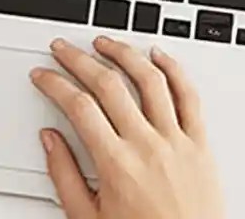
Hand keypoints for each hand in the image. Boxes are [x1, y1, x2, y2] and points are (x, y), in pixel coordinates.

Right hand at [31, 37, 223, 218]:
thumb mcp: (88, 218)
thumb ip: (65, 175)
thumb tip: (50, 140)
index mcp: (116, 165)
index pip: (78, 107)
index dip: (55, 84)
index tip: (44, 76)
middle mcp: (147, 146)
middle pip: (108, 85)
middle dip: (79, 60)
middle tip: (63, 50)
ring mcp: (176, 141)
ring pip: (149, 80)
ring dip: (123, 53)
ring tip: (105, 43)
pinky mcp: (201, 143)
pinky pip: (189, 96)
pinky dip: (173, 70)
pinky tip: (158, 56)